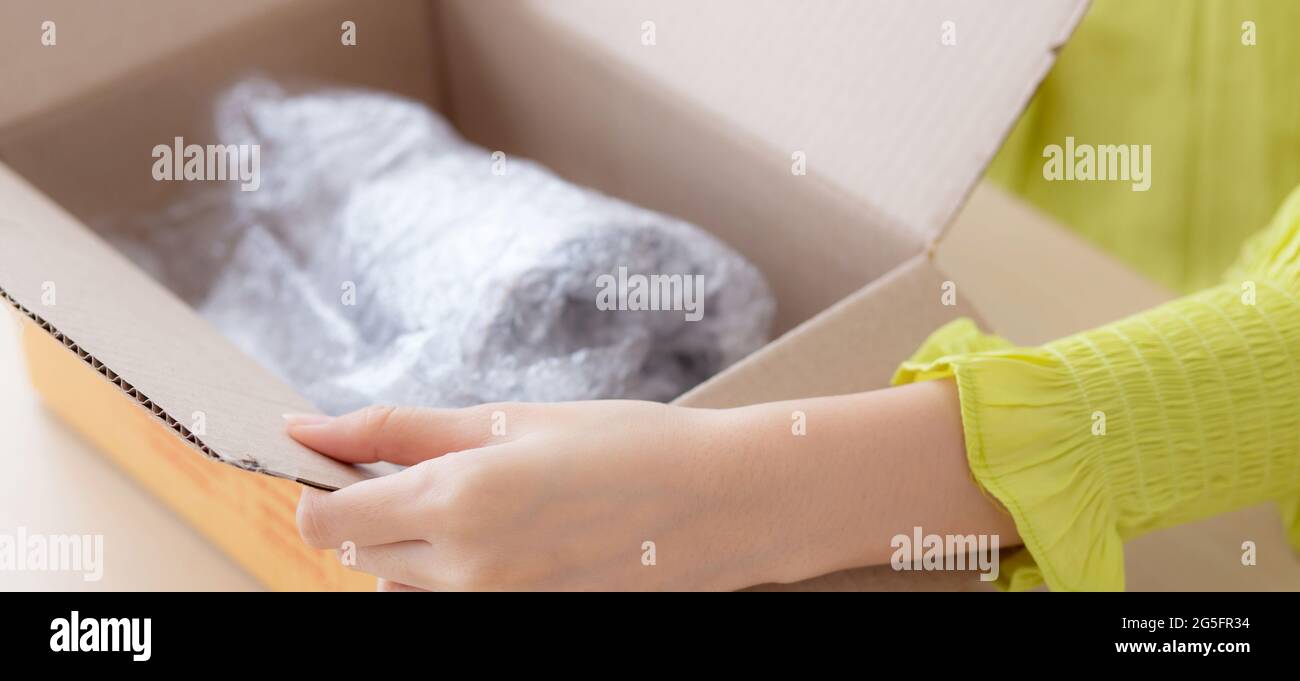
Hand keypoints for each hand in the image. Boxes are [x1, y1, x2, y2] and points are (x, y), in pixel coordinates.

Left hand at [287, 382, 1016, 590]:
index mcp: (453, 502)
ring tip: (493, 506)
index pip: (325, 520)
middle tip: (439, 472)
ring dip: (418, 547)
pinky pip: (455, 604)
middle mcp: (464, 571)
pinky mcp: (522, 624)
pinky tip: (518, 537)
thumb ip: (398, 427)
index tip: (347, 463)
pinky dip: (461, 573)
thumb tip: (306, 427)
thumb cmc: (625, 445)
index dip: (323, 487)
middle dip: (376, 511)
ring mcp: (494, 609)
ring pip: (404, 584)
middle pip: (357, 555)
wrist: (722, 504)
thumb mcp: (509, 419)